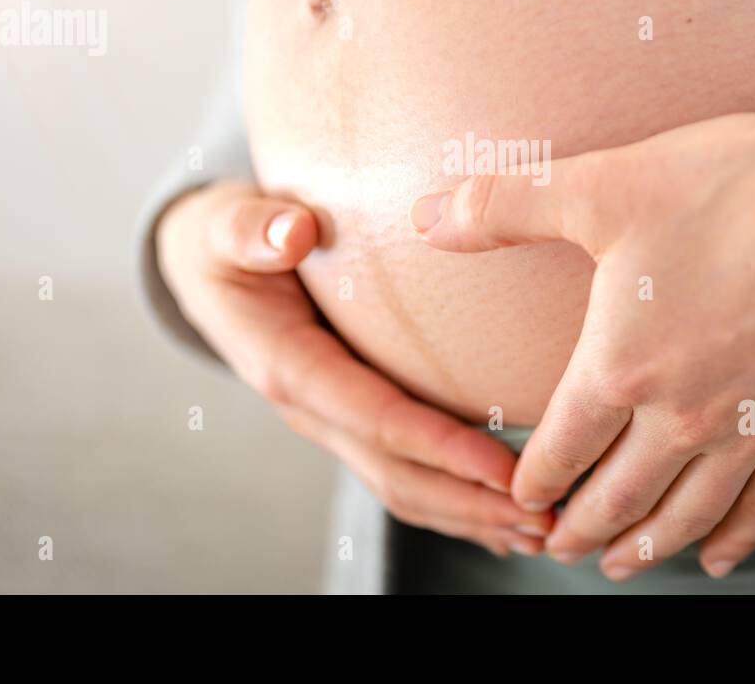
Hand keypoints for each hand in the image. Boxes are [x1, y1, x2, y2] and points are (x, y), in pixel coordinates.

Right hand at [157, 180, 552, 556]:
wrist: (209, 267)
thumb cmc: (227, 241)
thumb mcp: (227, 225)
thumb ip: (254, 228)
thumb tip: (294, 234)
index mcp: (287, 365)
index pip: (374, 417)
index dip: (440, 447)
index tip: (504, 468)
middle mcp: (312, 409)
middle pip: (397, 473)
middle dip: (470, 502)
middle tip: (545, 519)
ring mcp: (333, 422)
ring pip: (403, 486)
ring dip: (472, 515)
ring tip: (541, 530)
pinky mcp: (352, 421)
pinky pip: (405, 472)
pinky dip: (456, 502)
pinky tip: (504, 519)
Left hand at [409, 91, 754, 577]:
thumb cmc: (736, 187)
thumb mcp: (600, 186)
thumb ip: (502, 207)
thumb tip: (423, 218)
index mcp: (622, 369)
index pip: (559, 448)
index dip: (531, 481)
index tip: (518, 500)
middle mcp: (682, 417)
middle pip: (617, 497)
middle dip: (578, 528)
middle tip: (555, 547)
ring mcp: (749, 428)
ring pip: (684, 514)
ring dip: (644, 546)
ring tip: (620, 564)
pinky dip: (736, 538)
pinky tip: (720, 556)